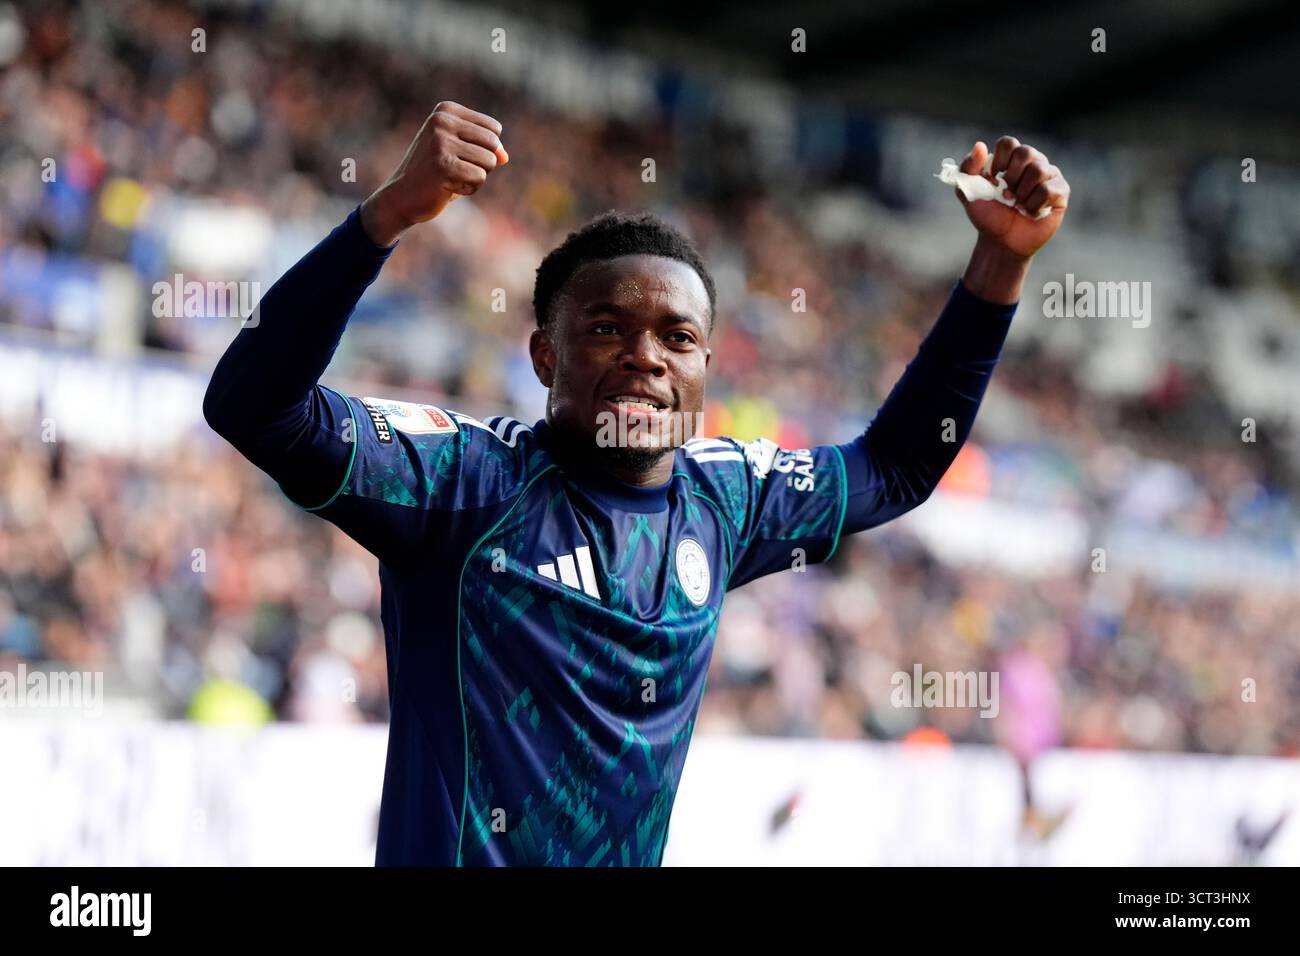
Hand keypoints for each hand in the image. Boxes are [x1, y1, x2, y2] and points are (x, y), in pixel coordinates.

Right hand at [360, 101, 508, 245]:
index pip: (494, 129)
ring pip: (490, 162)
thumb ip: (486, 150)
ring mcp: (441, 143)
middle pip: (494, 144)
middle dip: (483, 163)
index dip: (486, 149)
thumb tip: (505, 157)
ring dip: (476, 177)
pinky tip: (448, 188)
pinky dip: (470, 188)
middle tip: (457, 169)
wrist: (402, 196)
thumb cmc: (435, 173)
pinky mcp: (443, 166)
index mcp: (445, 110)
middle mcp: (442, 121)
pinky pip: (480, 178)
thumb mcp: (461, 153)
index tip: (459, 155)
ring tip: (451, 178)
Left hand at [955, 137, 1067, 259]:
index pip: (1008, 143)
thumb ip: (968, 168)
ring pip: (1038, 170)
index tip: (993, 180)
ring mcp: (1049, 175)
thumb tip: (980, 146)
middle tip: (1006, 195)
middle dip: (1011, 177)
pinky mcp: (1060, 192)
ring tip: (1017, 205)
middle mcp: (1033, 161)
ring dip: (1022, 193)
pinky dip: (1033, 205)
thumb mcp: (969, 192)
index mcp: (1011, 158)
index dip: (999, 161)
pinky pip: (1049, 190)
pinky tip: (1030, 212)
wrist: (1001, 241)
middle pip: (1026, 152)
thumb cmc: (988, 214)